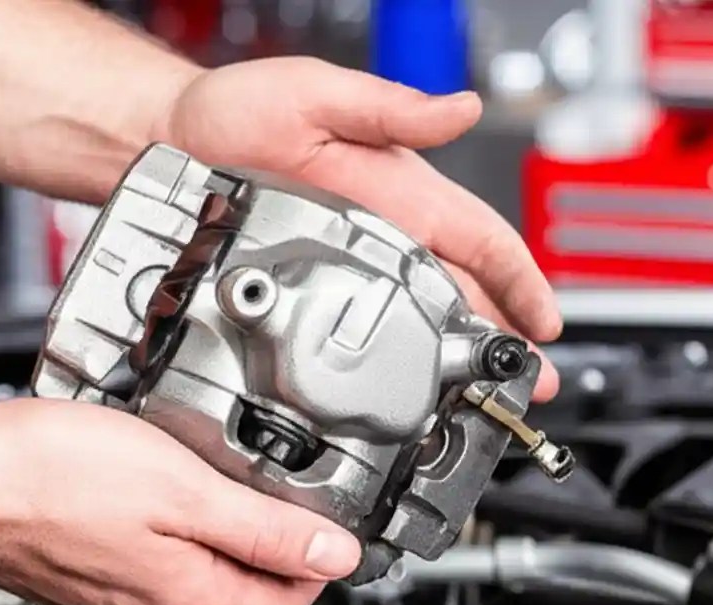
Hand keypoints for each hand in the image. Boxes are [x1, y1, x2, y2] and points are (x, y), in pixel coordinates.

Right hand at [0, 399, 361, 604]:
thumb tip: (334, 555)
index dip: (317, 560)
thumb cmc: (48, 473)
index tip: (320, 518)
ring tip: (202, 470)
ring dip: (212, 526)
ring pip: (188, 570)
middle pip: (238, 587)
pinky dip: (160, 523)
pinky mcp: (73, 570)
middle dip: (266, 540)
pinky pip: (141, 556)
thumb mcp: (182, 487)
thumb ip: (265, 527)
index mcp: (184, 592)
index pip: (286, 604)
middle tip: (265, 481)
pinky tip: (143, 479)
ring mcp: (106, 594)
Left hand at [159, 57, 561, 399]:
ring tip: (481, 400)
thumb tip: (460, 109)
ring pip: (420, 318)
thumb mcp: (315, 96)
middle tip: (530, 386)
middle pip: (462, 293)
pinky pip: (365, 326)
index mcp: (400, 191)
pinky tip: (406, 385)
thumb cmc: (236, 112)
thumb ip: (387, 109)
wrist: (167, 143)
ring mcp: (350, 264)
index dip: (520, 281)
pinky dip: (395, 357)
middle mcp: (385, 232)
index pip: (481, 239)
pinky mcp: (313, 286)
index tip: (545, 322)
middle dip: (502, 339)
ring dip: (457, 358)